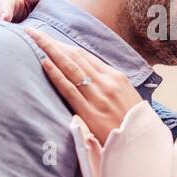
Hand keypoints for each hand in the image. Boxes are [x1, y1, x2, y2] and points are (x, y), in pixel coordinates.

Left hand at [26, 26, 142, 146]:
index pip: (86, 56)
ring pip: (70, 67)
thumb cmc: (134, 124)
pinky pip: (69, 89)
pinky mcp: (90, 112)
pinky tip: (44, 62)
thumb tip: (93, 78)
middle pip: (75, 56)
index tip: (51, 39)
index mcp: (117, 77)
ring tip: (34, 39)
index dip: (66, 46)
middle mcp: (107, 82)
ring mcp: (98, 96)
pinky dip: (56, 74)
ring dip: (50, 51)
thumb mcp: (128, 97)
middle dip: (53, 43)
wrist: (142, 145)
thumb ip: (111, 85)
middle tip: (34, 31)